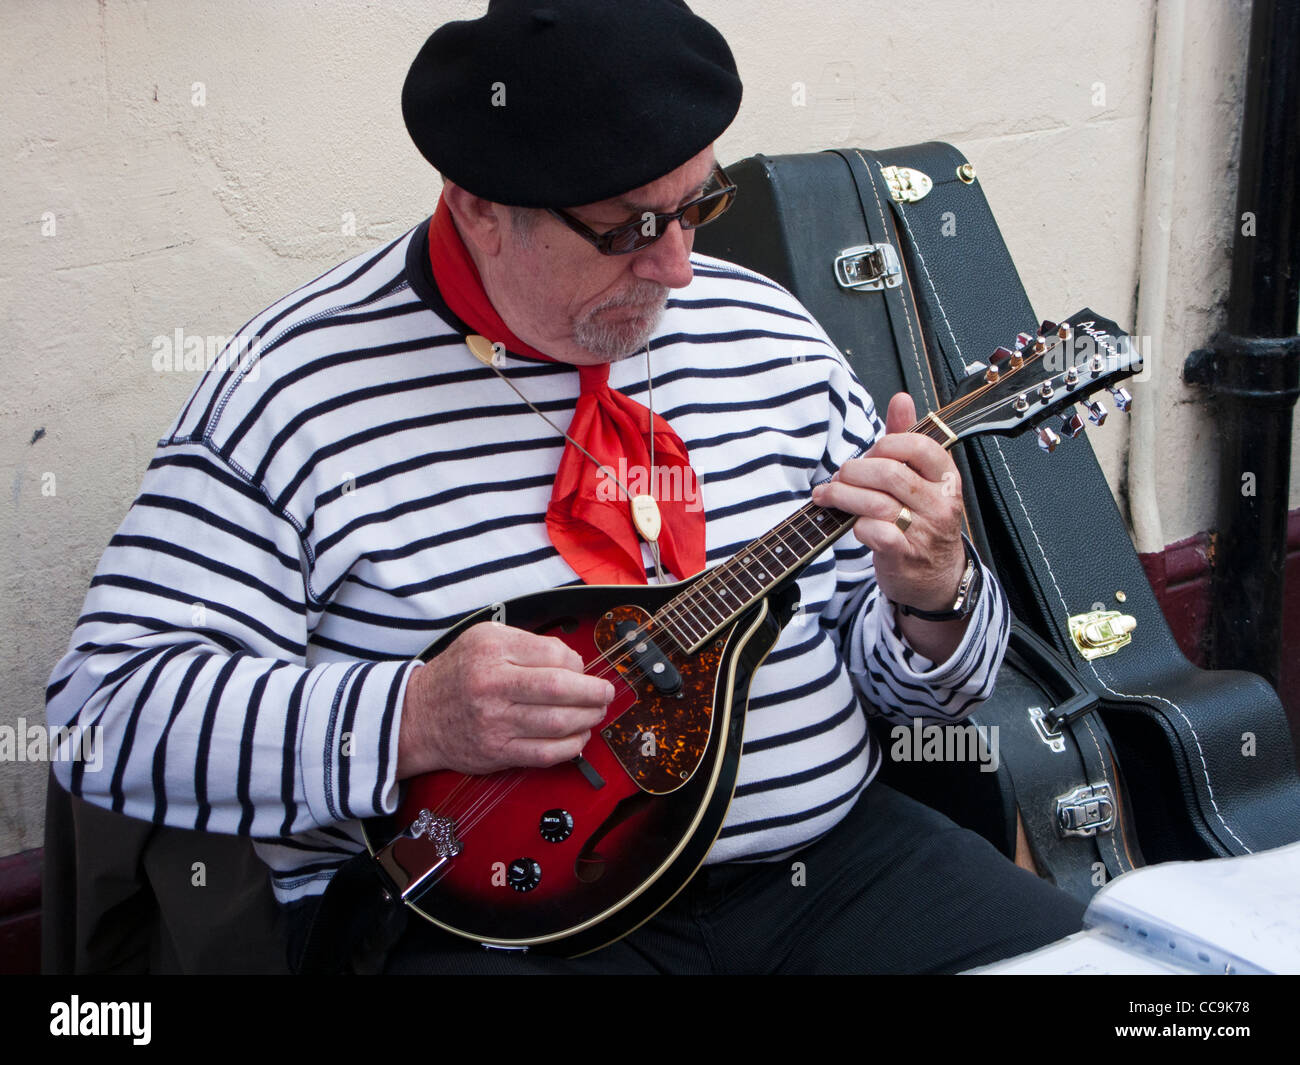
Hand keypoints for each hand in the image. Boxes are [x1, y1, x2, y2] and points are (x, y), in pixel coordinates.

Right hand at [397, 622, 614, 778]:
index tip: (582, 668)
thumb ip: (528, 643)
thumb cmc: (458, 674)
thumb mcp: (484, 638)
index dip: (577, 663)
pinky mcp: (497, 752)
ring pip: (558, 723)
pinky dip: (571, 746)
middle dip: (594, 692)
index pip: (553, 654)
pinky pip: (545, 753)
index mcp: (491, 651)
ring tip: (595, 713)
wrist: (417, 716)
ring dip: (588, 718)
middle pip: (560, 689)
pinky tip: (579, 737)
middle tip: (605, 693)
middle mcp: (492, 685)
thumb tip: (574, 662)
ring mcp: (495, 722)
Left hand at [811, 392, 966, 613]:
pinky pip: (873, 531)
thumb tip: (901, 399)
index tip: (869, 454)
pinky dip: (855, 525)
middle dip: (855, 471)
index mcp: (945, 477)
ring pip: (876, 502)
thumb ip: (908, 437)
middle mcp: (939, 503)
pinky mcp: (903, 555)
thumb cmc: (922, 521)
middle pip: (890, 473)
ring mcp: (923, 531)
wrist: (935, 577)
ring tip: (828, 495)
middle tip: (840, 477)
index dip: (884, 445)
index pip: (918, 446)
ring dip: (842, 496)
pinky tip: (851, 524)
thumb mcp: (922, 479)